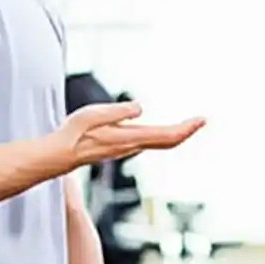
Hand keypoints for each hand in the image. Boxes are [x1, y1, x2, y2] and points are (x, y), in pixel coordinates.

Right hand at [57, 102, 204, 166]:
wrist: (61, 154)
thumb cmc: (73, 133)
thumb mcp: (93, 115)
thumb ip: (117, 112)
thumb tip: (140, 108)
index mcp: (128, 137)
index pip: (164, 135)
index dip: (184, 129)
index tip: (200, 120)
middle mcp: (132, 145)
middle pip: (167, 141)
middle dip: (186, 131)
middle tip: (203, 120)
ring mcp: (129, 147)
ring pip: (160, 142)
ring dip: (177, 133)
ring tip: (191, 124)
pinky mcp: (124, 146)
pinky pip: (151, 141)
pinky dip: (165, 135)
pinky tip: (166, 131)